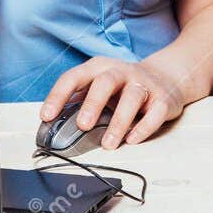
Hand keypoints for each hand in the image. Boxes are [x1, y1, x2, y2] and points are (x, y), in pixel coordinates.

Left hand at [41, 57, 186, 148]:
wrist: (165, 78)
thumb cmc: (123, 87)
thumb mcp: (99, 86)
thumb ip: (79, 100)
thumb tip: (53, 124)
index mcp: (100, 68)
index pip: (75, 77)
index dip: (58, 95)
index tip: (46, 116)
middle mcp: (122, 72)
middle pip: (105, 82)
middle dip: (93, 103)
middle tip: (83, 126)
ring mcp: (144, 84)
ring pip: (132, 98)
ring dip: (119, 122)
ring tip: (108, 144)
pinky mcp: (163, 99)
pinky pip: (155, 112)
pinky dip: (143, 127)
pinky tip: (132, 139)